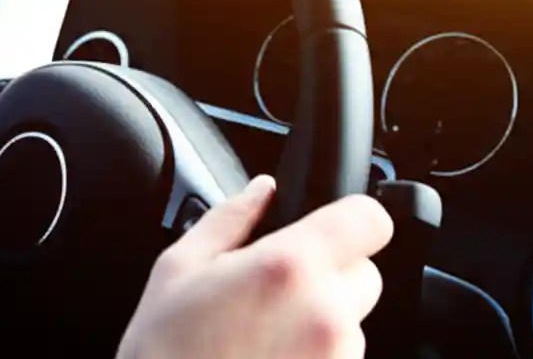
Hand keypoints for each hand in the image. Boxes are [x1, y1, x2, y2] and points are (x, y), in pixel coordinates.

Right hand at [117, 176, 392, 358]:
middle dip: (329, 276)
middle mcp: (327, 316)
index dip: (351, 216)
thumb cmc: (163, 357)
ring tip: (264, 338)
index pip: (369, 219)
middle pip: (365, 274)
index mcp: (289, 269)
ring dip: (323, 323)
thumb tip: (261, 190)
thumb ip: (230, 219)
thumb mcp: (178, 271)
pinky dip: (316, 358)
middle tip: (275, 293)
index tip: (332, 225)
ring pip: (353, 323)